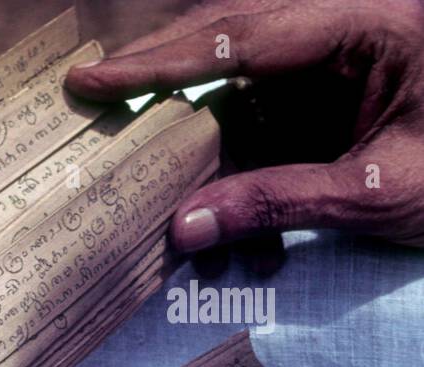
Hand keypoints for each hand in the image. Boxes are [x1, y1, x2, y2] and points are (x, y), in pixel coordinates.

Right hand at [67, 0, 423, 251]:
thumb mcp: (379, 193)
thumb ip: (278, 203)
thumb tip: (184, 228)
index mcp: (366, 22)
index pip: (239, 35)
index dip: (158, 62)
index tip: (92, 80)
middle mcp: (345, 29)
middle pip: (229, 46)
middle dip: (162, 87)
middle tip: (92, 104)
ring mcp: (340, 66)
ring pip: (242, 97)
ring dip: (206, 160)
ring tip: (172, 216)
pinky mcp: (339, 103)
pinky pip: (269, 131)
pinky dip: (243, 180)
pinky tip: (241, 239)